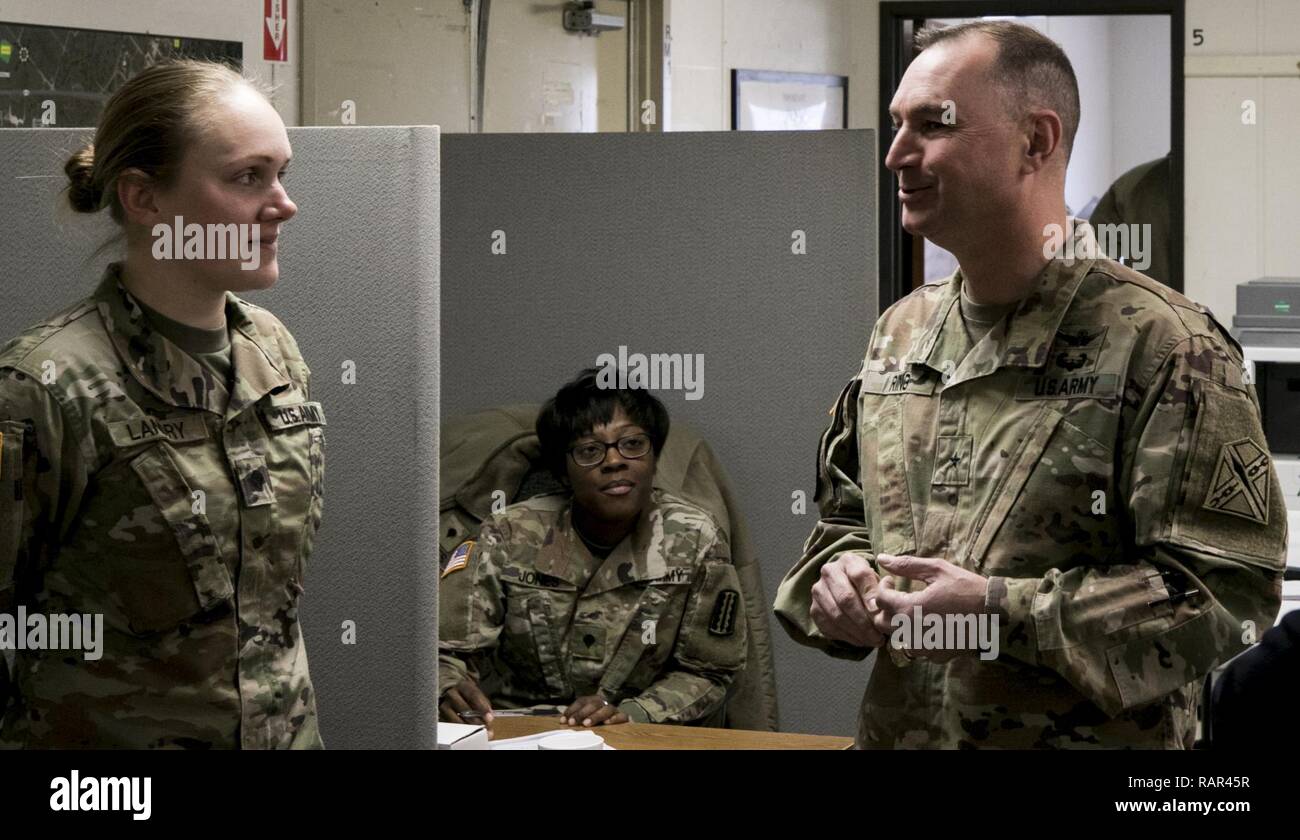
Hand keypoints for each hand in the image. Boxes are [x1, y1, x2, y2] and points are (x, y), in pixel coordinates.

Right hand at [439, 678, 494, 730]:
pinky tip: (467, 736)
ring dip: (468, 729)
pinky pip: (449, 726)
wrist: (450, 694)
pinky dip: (459, 732)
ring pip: (455, 719)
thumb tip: (489, 718)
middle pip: (464, 708)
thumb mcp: (476, 695)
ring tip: (477, 735)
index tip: (490, 718)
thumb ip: (483, 704)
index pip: (473, 695)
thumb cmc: (467, 697)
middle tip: (485, 730)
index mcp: (463, 686)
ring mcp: (443, 705)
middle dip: (476, 721)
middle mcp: (451, 694)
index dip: (482, 707)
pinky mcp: (439, 716)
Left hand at [563, 695, 628, 726]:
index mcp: (592, 700)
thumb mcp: (585, 716)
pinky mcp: (623, 717)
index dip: (571, 710)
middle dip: (581, 713)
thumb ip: (576, 717)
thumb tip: (562, 721)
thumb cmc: (596, 718)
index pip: (581, 701)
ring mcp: (613, 709)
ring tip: (587, 723)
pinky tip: (608, 723)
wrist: (616, 720)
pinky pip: (621, 716)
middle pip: (592, 704)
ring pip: (606, 709)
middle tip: (572, 722)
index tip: (563, 720)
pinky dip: (615, 719)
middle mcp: (602, 702)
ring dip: (596, 716)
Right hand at [810, 552, 886, 648]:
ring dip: (856, 632)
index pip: (859, 576)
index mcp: (848, 561)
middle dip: (864, 621)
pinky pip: (828, 626)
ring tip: (872, 641)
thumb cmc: (868, 585)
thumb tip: (882, 602)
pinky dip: (846, 637)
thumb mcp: (879, 580)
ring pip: (836, 615)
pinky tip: (860, 641)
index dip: (870, 595)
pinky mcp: (814, 608)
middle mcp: (829, 572)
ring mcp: (818, 590)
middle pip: (846, 598)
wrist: (847, 586)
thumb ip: (883, 588)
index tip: (880, 613)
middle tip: (878, 635)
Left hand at [871, 553, 990, 661]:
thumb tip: (881, 558)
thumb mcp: (938, 570)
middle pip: (882, 622)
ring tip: (914, 608)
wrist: (998, 617)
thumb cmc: (968, 589)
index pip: (878, 600)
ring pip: (897, 637)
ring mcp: (923, 648)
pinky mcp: (936, 656)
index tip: (892, 581)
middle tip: (898, 595)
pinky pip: (916, 647)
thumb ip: (906, 565)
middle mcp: (911, 633)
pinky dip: (916, 636)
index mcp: (909, 610)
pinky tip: (930, 623)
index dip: (883, 587)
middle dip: (885, 607)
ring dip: (899, 623)